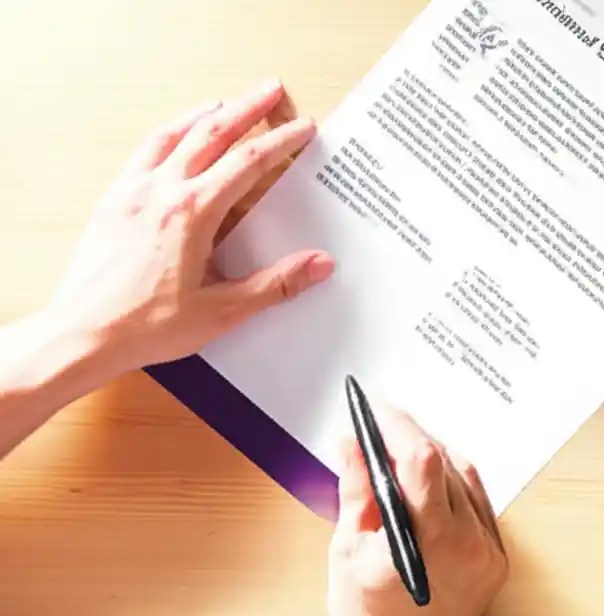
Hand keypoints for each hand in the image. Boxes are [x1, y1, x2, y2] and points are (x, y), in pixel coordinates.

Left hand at [44, 78, 332, 380]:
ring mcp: (133, 191)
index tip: (301, 127)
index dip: (281, 141)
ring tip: (226, 102)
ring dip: (205, 113)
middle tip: (270, 90)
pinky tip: (174, 134)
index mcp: (193, 213)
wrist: (83, 334)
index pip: (248, 163)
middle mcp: (162, 191)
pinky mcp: (114, 200)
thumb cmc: (144, 326)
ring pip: (174, 134)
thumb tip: (318, 265)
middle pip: (212, 133)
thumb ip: (275, 284)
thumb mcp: (223, 311)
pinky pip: (144, 151)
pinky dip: (168, 133)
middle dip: (247, 108)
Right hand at [328, 407, 507, 615]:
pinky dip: (456, 487)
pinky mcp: (497, 559)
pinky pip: (480, 505)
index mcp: (427, 538)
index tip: (378, 410)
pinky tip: (431, 484)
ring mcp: (488, 551)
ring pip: (466, 479)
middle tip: (381, 431)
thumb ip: (356, 489)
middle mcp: (467, 541)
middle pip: (445, 464)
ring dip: (435, 460)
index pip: (422, 459)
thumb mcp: (347, 550)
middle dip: (411, 440)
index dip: (399, 426)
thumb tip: (351, 442)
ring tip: (401, 454)